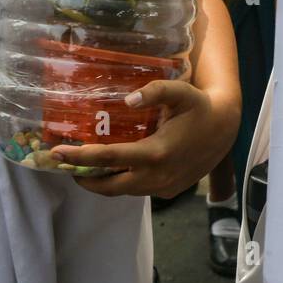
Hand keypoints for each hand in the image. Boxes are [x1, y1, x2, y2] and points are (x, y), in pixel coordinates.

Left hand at [51, 79, 238, 198]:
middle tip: (64, 164)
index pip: (109, 159)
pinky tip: (112, 168)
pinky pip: (137, 190)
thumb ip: (155, 91)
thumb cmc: (199, 107)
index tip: (57, 153)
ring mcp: (163, 188)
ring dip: (101, 182)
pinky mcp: (169, 192)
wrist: (226, 129)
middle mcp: (157, 176)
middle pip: (109, 186)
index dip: (80, 157)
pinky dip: (120, 182)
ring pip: (123, 191)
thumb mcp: (180, 92)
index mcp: (156, 153)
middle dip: (83, 177)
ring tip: (82, 166)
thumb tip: (127, 100)